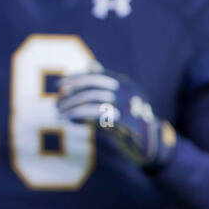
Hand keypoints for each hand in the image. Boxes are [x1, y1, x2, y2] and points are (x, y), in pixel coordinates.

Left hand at [57, 67, 175, 169]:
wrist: (152, 144)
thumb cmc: (132, 120)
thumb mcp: (122, 98)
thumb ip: (106, 83)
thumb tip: (91, 64)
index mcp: (127, 84)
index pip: (97, 76)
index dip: (77, 78)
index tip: (60, 84)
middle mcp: (129, 92)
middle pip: (92, 88)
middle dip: (71, 96)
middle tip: (56, 102)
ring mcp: (130, 106)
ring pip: (92, 102)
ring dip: (71, 107)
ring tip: (59, 113)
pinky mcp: (127, 123)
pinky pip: (96, 116)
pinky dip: (79, 116)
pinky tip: (69, 120)